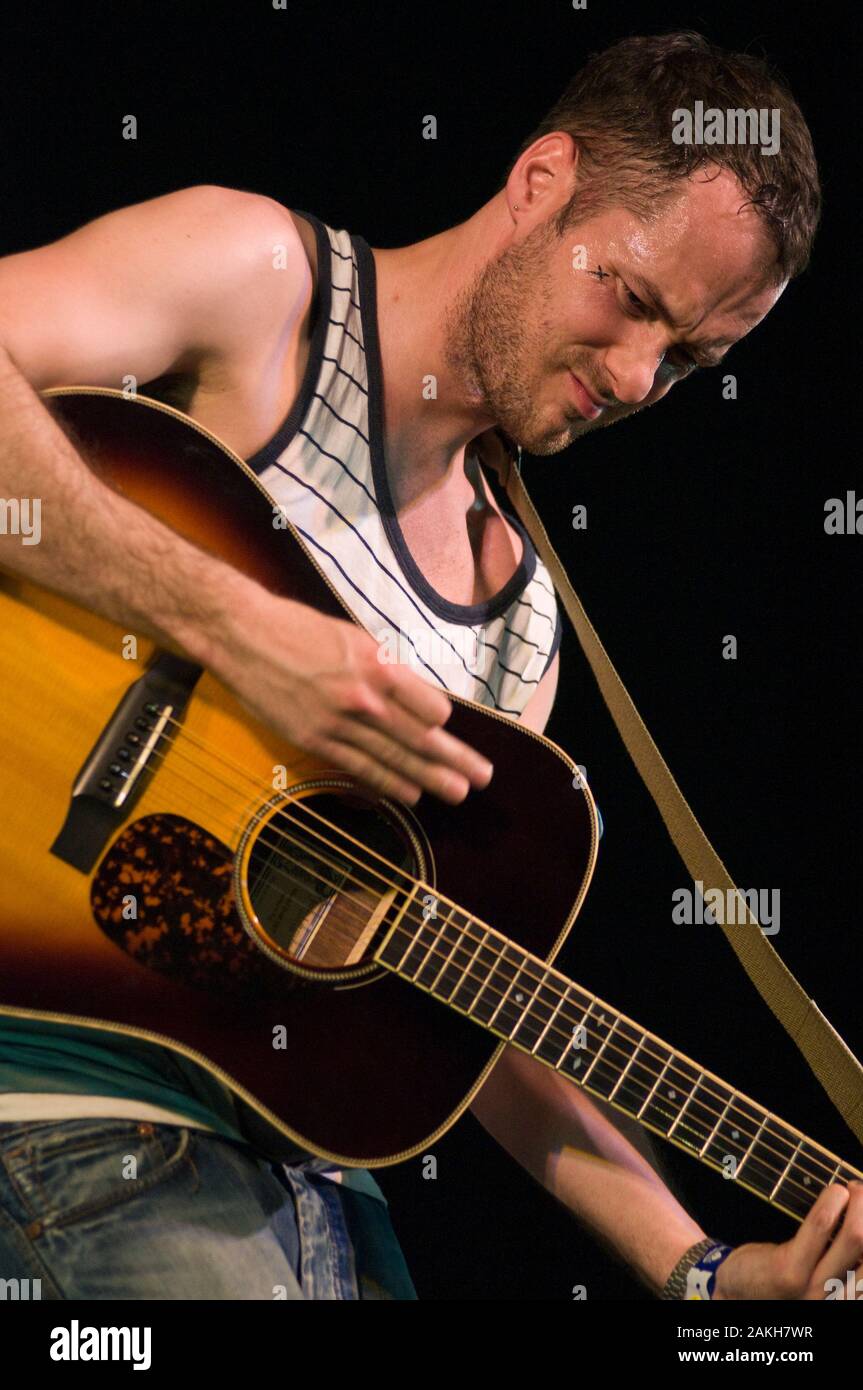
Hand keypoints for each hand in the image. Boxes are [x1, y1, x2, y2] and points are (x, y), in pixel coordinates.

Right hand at [210, 583, 494, 805]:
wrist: (241, 635)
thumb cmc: (296, 628)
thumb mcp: (351, 637)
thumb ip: (383, 667)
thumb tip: (411, 695)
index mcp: (377, 664)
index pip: (428, 705)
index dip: (443, 721)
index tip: (451, 729)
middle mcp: (364, 697)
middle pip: (420, 737)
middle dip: (454, 760)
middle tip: (482, 777)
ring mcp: (338, 723)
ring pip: (394, 758)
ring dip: (429, 779)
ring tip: (457, 793)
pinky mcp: (314, 740)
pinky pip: (359, 768)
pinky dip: (386, 783)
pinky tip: (408, 794)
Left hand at [712, 1180, 862, 1298]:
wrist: (738, 1295)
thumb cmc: (787, 1280)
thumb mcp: (824, 1279)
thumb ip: (842, 1260)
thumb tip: (859, 1221)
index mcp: (847, 1297)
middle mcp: (836, 1299)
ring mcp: (814, 1289)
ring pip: (854, 1236)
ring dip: (859, 1202)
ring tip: (853, 1187)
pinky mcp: (790, 1270)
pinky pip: (820, 1226)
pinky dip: (832, 1201)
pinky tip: (836, 1192)